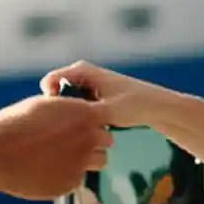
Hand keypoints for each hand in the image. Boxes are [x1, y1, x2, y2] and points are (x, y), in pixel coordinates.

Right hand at [0, 95, 112, 200]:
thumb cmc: (14, 124)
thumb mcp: (44, 106)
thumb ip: (65, 110)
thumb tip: (71, 113)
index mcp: (84, 115)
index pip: (105, 119)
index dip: (93, 122)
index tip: (81, 124)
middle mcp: (88, 140)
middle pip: (106, 142)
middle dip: (92, 142)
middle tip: (71, 142)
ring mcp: (81, 164)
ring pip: (98, 162)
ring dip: (85, 159)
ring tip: (60, 157)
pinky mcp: (69, 185)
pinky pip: (77, 179)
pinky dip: (67, 175)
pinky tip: (47, 169)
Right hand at [39, 60, 165, 128]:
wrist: (157, 108)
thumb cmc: (134, 105)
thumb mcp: (105, 111)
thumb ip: (80, 115)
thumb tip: (59, 125)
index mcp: (81, 70)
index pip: (50, 81)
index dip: (47, 100)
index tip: (53, 120)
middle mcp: (81, 74)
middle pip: (55, 92)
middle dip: (57, 110)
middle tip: (62, 130)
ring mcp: (86, 86)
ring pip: (65, 102)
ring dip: (67, 116)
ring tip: (72, 134)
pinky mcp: (91, 98)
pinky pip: (75, 108)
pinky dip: (76, 119)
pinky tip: (82, 134)